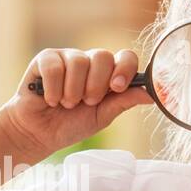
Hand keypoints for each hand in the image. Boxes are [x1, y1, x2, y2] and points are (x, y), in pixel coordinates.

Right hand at [0, 48, 151, 157]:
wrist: (39, 134)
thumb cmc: (70, 125)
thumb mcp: (102, 117)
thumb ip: (123, 102)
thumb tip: (151, 95)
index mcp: (107, 73)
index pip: (125, 57)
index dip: (124, 69)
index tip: (117, 87)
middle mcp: (89, 61)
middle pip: (103, 56)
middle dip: (95, 86)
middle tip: (86, 102)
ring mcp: (67, 57)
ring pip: (78, 62)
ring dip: (72, 91)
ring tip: (65, 104)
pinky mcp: (46, 59)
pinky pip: (55, 66)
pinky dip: (53, 88)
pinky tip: (50, 99)